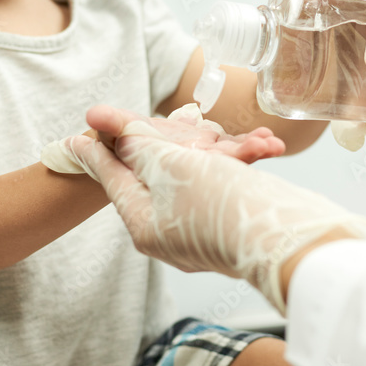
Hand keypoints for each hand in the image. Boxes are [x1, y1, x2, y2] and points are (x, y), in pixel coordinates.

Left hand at [45, 106, 365, 313]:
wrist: (291, 246)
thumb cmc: (224, 207)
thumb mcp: (173, 166)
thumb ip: (141, 144)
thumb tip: (109, 130)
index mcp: (144, 223)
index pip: (113, 177)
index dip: (95, 150)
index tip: (75, 135)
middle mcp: (169, 233)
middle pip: (153, 175)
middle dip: (156, 141)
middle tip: (136, 119)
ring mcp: (202, 234)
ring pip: (195, 176)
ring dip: (206, 146)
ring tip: (205, 120)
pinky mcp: (233, 227)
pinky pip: (226, 186)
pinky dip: (236, 163)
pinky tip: (257, 146)